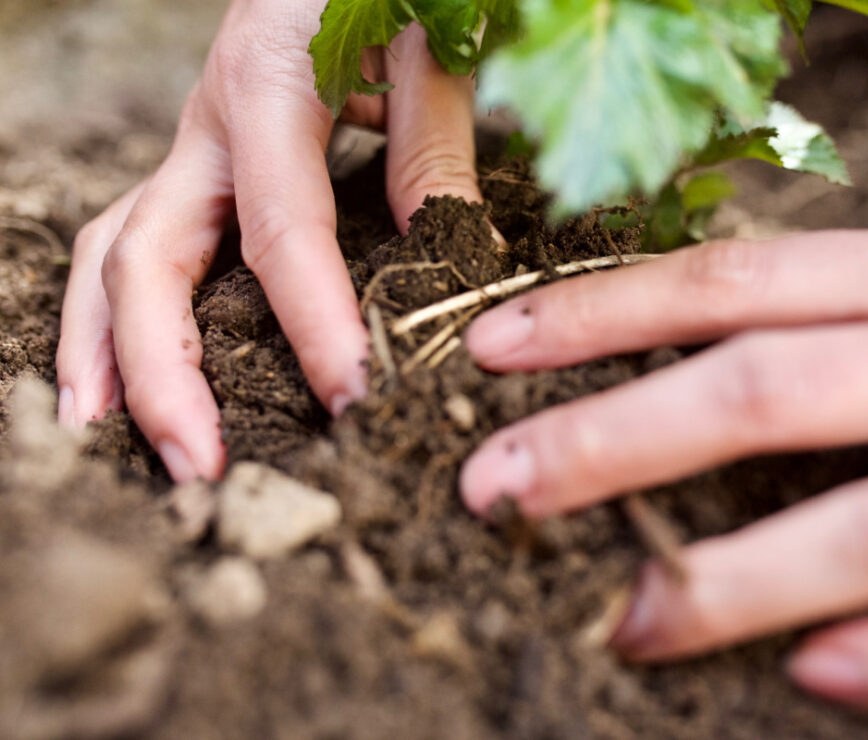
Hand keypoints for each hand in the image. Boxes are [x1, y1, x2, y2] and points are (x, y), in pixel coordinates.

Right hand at [56, 0, 483, 480]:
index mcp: (264, 85)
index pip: (283, 231)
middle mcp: (207, 123)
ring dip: (104, 347)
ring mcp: (194, 147)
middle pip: (150, 256)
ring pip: (117, 251)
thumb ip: (432, 141)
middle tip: (198, 463)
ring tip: (101, 434)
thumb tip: (447, 253)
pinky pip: (141, 241)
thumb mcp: (427, 43)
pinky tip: (129, 370)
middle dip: (162, 369)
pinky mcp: (203, 165)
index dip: (314, 322)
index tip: (353, 397)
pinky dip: (124, 312)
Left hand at [459, 197, 867, 721]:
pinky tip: (818, 681)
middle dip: (616, 441)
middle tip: (494, 489)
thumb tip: (705, 343)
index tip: (491, 350)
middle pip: (764, 392)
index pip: (732, 281)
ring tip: (624, 624)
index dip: (601, 312)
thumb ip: (861, 299)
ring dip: (731, 583)